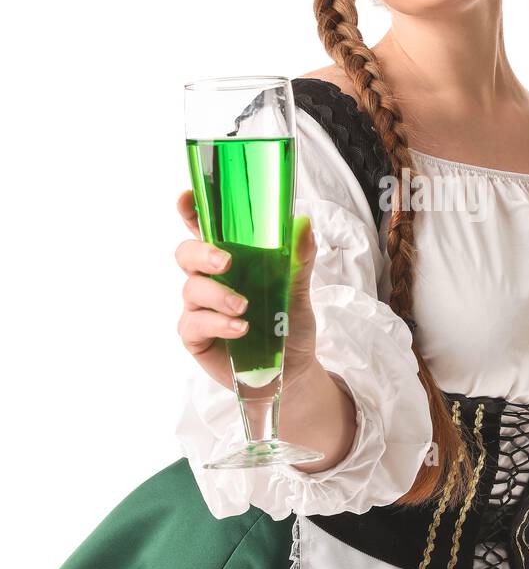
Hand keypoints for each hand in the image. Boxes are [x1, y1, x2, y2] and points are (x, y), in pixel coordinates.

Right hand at [175, 190, 320, 391]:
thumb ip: (299, 256)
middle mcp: (209, 278)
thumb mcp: (299, 287)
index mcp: (230, 258)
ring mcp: (200, 308)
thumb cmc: (288, 323)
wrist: (293, 368)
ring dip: (218, 295)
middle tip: (226, 261)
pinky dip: (217, 323)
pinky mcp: (197, 336)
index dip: (191, 211)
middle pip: (186, 254)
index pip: (203, 229)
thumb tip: (302, 224)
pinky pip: (195, 323)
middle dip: (201, 253)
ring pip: (191, 289)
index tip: (186, 199)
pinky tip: (240, 328)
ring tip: (244, 307)